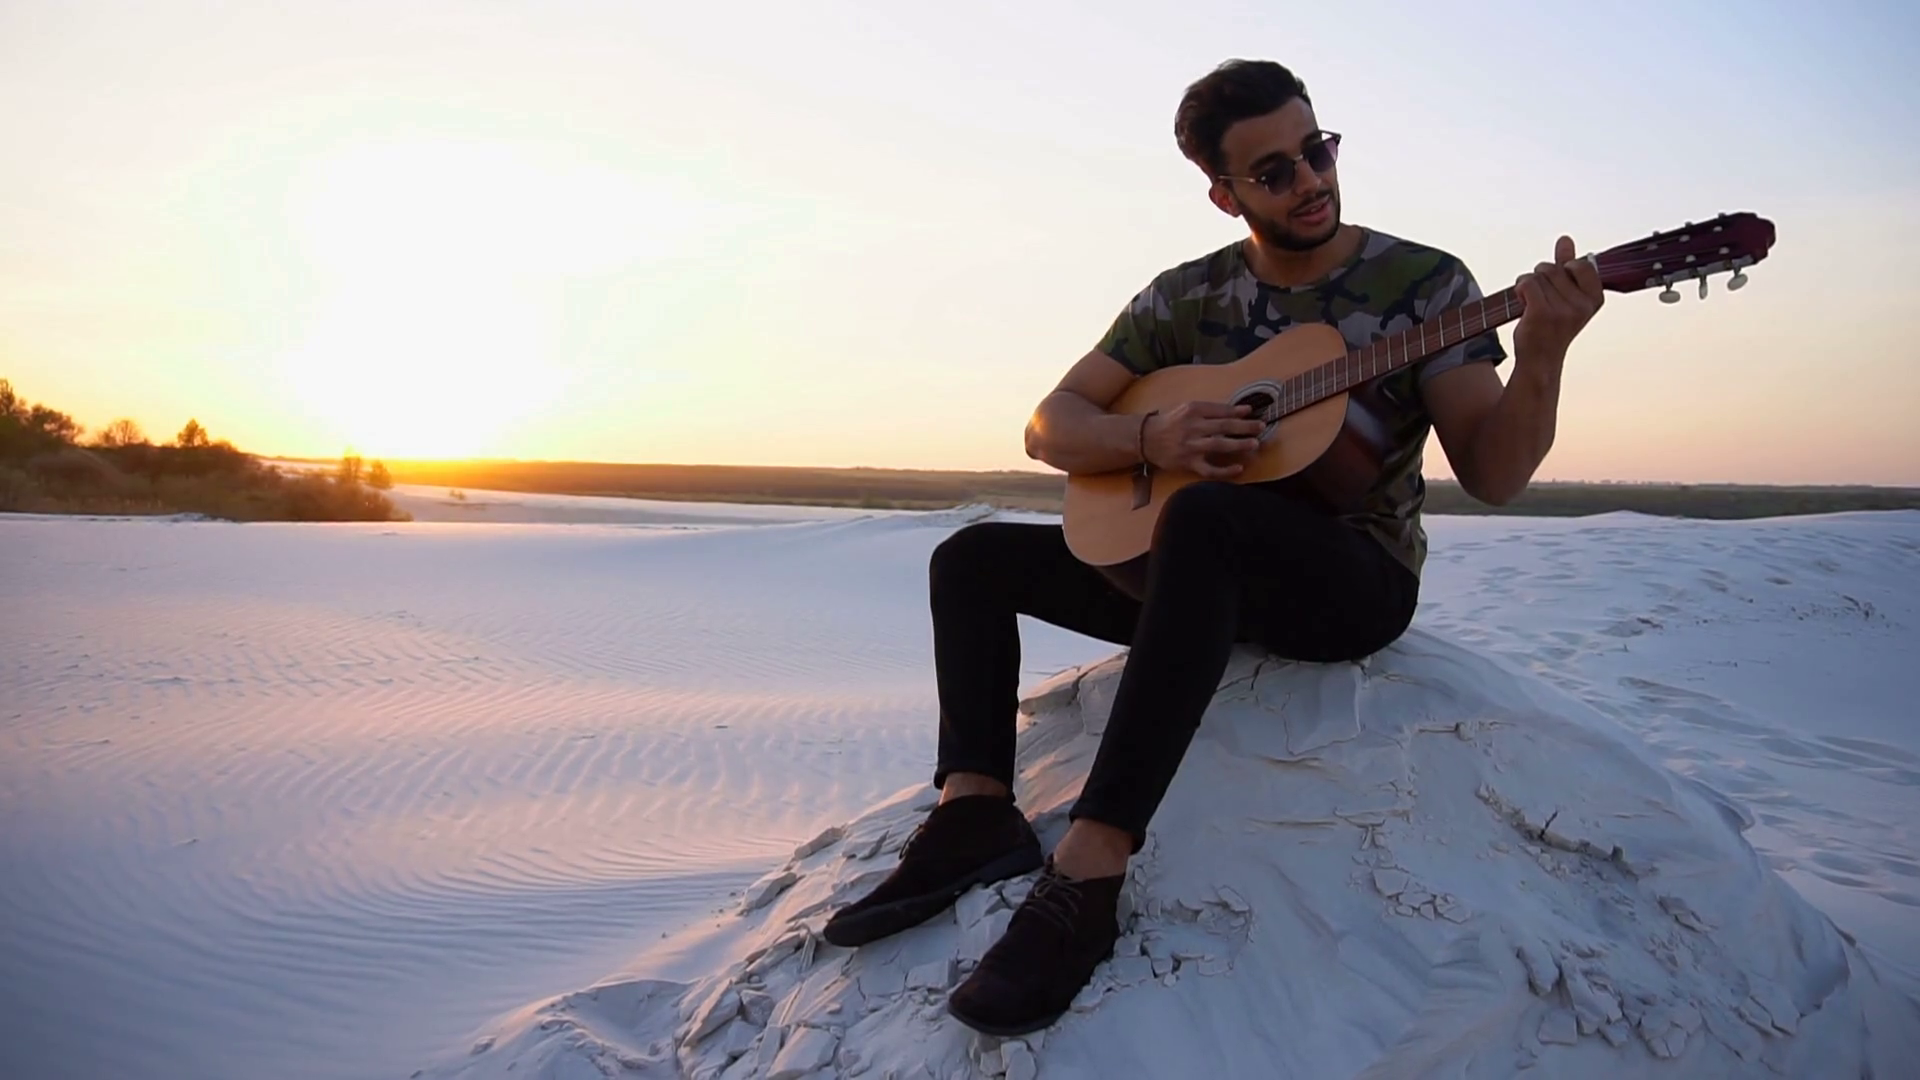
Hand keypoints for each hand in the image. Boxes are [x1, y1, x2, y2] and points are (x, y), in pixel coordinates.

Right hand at [1142, 401, 1266, 478]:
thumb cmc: (1170, 423)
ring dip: (1239, 444)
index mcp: (1192, 410)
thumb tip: (1238, 411)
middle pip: (1223, 426)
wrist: (1146, 439)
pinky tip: (1239, 468)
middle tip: (1261, 427)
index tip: (1251, 411)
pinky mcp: (1188, 463)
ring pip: (1219, 445)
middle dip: (1244, 426)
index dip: (1237, 411)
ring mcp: (1191, 446)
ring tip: (1255, 443)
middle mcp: (1192, 427)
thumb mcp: (1186, 409)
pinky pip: (1209, 469)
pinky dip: (1225, 470)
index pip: (1220, 410)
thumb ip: (1210, 410)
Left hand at [1513, 235, 1603, 373]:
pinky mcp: (1542, 313)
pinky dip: (1520, 289)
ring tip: (1531, 303)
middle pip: (1554, 268)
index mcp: (1594, 299)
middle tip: (1540, 298)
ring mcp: (1563, 310)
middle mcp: (1582, 304)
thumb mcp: (1565, 296)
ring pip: (1538, 275)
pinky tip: (1522, 302)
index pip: (1582, 264)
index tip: (1559, 285)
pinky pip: (1528, 283)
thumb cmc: (1552, 328)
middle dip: (1541, 277)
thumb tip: (1565, 239)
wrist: (1539, 360)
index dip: (1564, 269)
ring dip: (1528, 284)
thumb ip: (1567, 267)